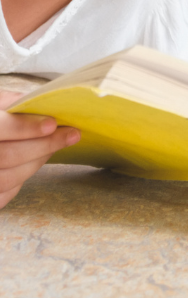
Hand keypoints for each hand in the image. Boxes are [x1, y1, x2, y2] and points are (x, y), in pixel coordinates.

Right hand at [0, 91, 80, 208]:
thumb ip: (12, 103)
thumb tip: (45, 104)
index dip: (24, 127)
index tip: (52, 124)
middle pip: (6, 156)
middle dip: (43, 145)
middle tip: (72, 135)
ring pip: (8, 178)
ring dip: (38, 161)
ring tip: (57, 145)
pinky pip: (5, 194)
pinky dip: (23, 177)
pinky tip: (36, 160)